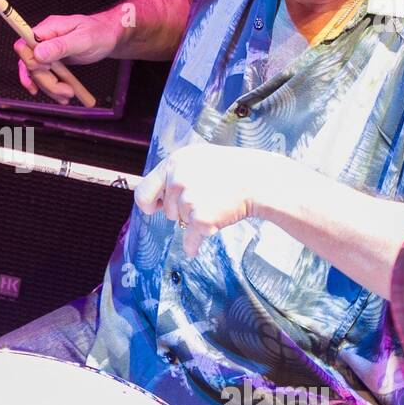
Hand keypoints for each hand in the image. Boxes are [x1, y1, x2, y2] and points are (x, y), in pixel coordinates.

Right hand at [14, 10, 118, 103]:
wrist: (109, 37)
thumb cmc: (99, 33)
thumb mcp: (83, 39)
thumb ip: (60, 46)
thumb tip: (38, 53)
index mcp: (48, 29)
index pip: (24, 45)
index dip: (30, 61)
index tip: (47, 69)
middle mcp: (44, 39)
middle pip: (30, 64)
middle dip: (47, 81)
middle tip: (67, 91)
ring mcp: (47, 50)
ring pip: (37, 74)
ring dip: (51, 88)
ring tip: (68, 95)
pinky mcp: (52, 61)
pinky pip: (45, 77)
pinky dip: (52, 88)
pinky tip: (61, 95)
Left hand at [134, 139, 285, 255]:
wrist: (259, 181)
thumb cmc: (230, 170)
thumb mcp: (197, 159)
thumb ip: (173, 175)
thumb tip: (149, 201)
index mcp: (174, 162)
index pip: (144, 191)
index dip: (149, 203)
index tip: (155, 208)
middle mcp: (177, 179)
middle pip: (165, 210)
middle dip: (180, 211)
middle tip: (204, 199)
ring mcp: (189, 198)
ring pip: (179, 222)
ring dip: (194, 220)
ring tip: (215, 204)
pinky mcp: (201, 218)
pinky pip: (189, 239)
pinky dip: (193, 244)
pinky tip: (203, 237)